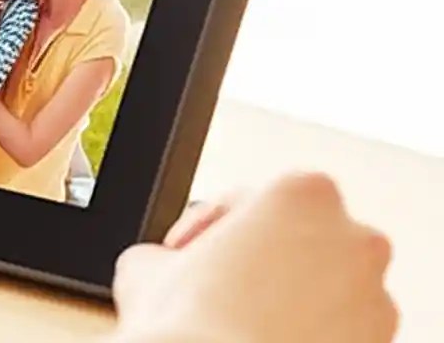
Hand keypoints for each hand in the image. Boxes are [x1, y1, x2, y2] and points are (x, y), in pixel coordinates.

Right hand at [111, 172, 397, 342]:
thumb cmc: (190, 325)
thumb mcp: (145, 264)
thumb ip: (167, 252)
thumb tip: (164, 267)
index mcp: (304, 193)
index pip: (245, 200)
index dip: (203, 230)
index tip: (183, 257)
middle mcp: (356, 238)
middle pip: (294, 239)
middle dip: (256, 262)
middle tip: (215, 290)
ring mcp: (376, 299)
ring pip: (321, 289)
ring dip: (284, 302)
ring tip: (239, 327)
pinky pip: (335, 332)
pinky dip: (304, 336)